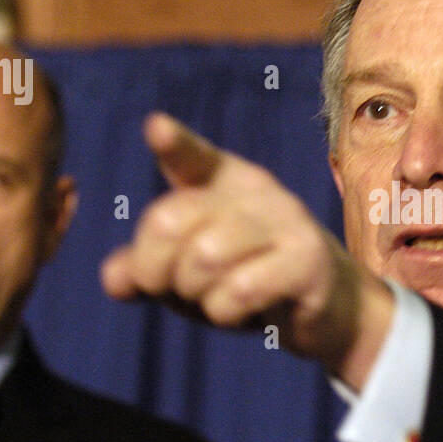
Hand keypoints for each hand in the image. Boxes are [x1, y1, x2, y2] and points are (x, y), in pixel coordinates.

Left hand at [101, 112, 393, 388]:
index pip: (193, 157)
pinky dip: (227, 312)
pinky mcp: (306, 260)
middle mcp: (255, 190)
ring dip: (196, 296)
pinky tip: (245, 311)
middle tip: (174, 291)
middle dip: (155, 270)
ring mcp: (285, 220)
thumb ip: (147, 269)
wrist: (329, 307)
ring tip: (217, 301)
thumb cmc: (252, 278)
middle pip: (169, 221)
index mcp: (223, 181)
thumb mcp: (191, 273)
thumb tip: (113, 280)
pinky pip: (240, 290)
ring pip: (204, 257)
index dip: (174, 144)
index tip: (156, 129)